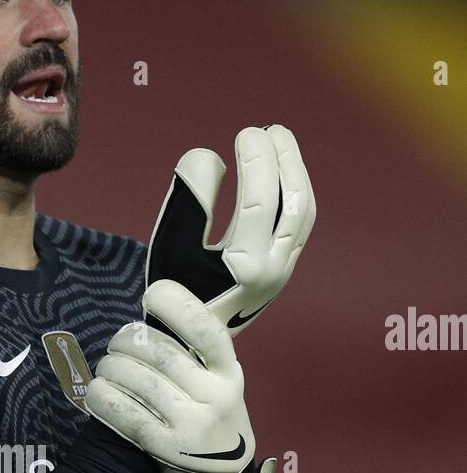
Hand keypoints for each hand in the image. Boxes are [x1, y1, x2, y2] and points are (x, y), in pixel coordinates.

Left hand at [84, 279, 254, 472]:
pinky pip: (128, 415)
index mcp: (229, 371)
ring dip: (111, 369)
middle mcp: (216, 395)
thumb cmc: (210, 415)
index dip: (177, 306)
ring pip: (140, 382)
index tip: (151, 296)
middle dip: (126, 343)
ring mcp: (194, 424)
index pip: (205, 330)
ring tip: (105, 370)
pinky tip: (97, 393)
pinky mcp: (169, 448)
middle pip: (160, 354)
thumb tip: (144, 320)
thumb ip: (191, 355)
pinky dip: (105, 400)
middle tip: (114, 346)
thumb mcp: (216, 382)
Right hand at [145, 124, 315, 336]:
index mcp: (245, 265)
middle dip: (286, 159)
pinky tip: (280, 175)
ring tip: (279, 143)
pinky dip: (293, 193)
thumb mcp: (170, 245)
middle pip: (295, 201)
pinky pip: (298, 225)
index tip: (245, 133)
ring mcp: (283, 273)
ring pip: (303, 213)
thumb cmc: (171, 293)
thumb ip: (188, 199)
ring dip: (295, 173)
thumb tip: (211, 156)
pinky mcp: (282, 272)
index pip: (262, 198)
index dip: (258, 159)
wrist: (186, 342)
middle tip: (270, 130)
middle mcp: (273, 270)